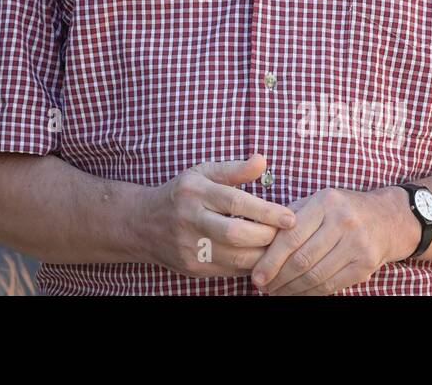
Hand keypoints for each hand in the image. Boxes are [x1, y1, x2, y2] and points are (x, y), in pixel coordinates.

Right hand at [137, 153, 296, 278]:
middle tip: (287, 233)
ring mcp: (189, 247)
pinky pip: (229, 270)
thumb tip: (262, 160)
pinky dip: (250, 265)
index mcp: (194, 191)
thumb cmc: (182, 194)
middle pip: (236, 234)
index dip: (266, 211)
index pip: (235, 202)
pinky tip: (261, 257)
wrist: (141, 224)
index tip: (290, 216)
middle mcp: (189, 219)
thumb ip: (234, 169)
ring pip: (235, 258)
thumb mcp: (203, 173)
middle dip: (267, 236)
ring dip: (263, 254)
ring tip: (279, 246)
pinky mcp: (192, 268)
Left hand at [249, 185, 412, 295]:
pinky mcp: (366, 265)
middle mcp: (343, 221)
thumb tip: (258, 240)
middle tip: (263, 286)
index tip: (256, 275)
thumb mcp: (317, 201)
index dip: (271, 259)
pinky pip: (332, 285)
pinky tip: (298, 293)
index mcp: (325, 202)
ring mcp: (357, 244)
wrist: (386, 218)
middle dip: (278, 277)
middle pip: (302, 259)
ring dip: (292, 289)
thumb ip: (290, 216)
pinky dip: (311, 293)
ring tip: (277, 291)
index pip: (291, 236)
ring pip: (316, 275)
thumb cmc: (341, 209)